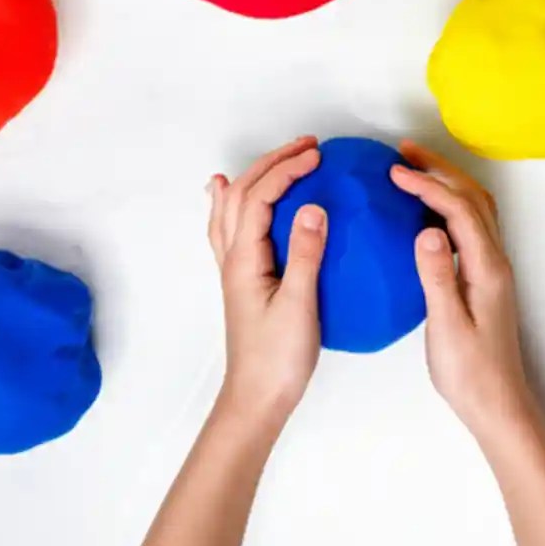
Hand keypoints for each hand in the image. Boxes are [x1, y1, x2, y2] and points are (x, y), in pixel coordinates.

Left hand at [207, 136, 327, 421]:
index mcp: (245, 259)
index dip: (287, 171)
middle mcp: (233, 258)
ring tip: (274, 159)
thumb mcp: (300, 305)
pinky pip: (230, 229)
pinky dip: (231, 204)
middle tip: (307, 147)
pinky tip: (226, 196)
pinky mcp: (243, 282)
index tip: (318, 156)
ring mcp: (234, 270)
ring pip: (232, 208)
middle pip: (241, 194)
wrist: (256, 398)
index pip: (260, 198)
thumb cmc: (278, 358)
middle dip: (272, 163)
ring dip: (254, 177)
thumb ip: (306, 254)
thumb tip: (313, 206)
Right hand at [390, 140, 532, 435]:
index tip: (393, 173)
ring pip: (474, 209)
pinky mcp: (484, 278)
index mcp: (486, 269)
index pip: (458, 210)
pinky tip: (423, 211)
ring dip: (446, 184)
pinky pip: (468, 227)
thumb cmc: (470, 373)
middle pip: (472, 198)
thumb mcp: (446, 327)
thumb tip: (426, 229)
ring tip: (412, 170)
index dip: (427, 186)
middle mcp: (495, 261)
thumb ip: (436, 276)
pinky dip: (448, 206)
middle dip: (439, 170)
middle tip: (402, 153)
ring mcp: (492, 269)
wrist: (498, 403)